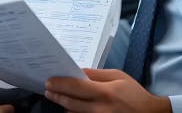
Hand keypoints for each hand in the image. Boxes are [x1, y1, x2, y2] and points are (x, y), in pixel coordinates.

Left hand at [45, 69, 170, 112]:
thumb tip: (78, 72)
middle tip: (47, 90)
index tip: (49, 81)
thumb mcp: (118, 76)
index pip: (77, 87)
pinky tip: (70, 108)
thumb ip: (97, 75)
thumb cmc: (134, 94)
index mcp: (106, 93)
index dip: (60, 84)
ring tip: (57, 97)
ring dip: (64, 105)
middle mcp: (101, 109)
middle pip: (71, 103)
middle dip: (57, 95)